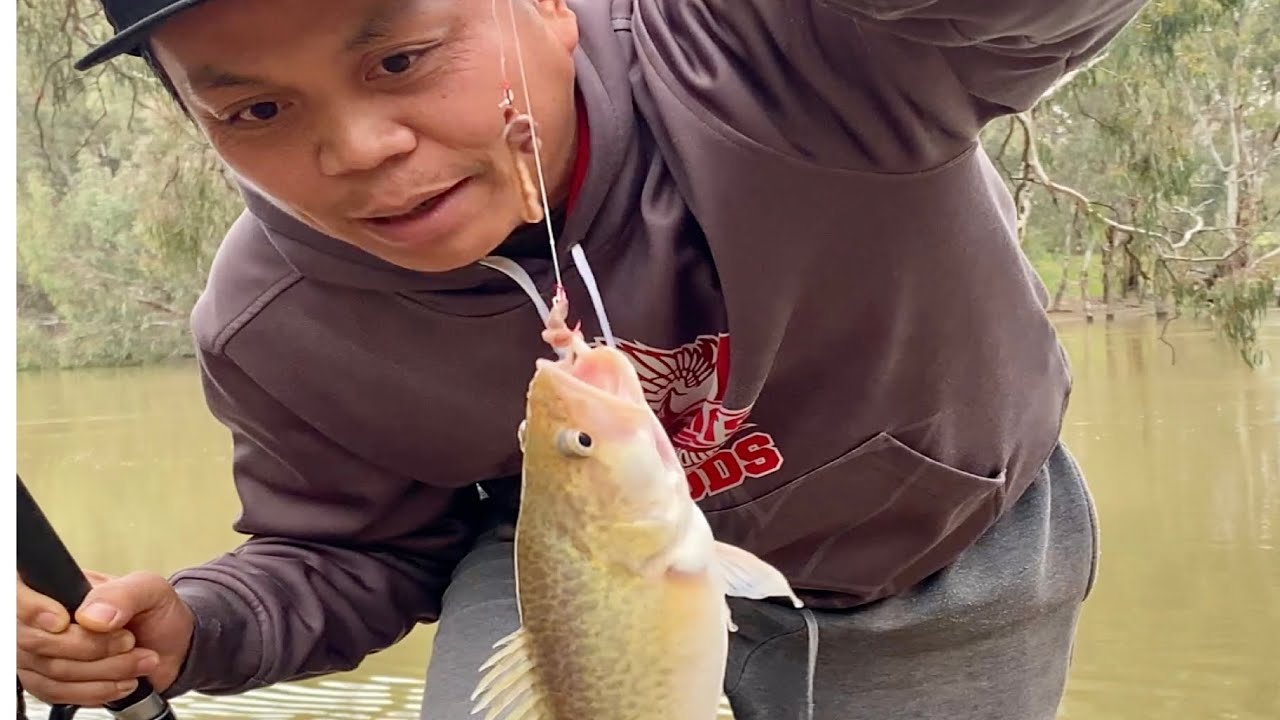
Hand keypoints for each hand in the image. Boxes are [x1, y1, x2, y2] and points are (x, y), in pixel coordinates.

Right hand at [16, 570, 194, 706]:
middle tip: (128, 640)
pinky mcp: (50, 681)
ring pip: (50, 671)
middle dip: (90, 647)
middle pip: (34, 640)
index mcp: (57, 586)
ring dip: (102, 671)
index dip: (32, 610)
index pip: (19, 595)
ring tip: (138, 660)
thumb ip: (123, 594)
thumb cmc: (155, 612)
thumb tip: (91, 615)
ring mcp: (41, 652)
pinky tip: (121, 681)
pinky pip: (56, 694)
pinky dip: (95, 690)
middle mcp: (41, 619)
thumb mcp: (150, 589)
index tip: (63, 622)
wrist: (170, 646)